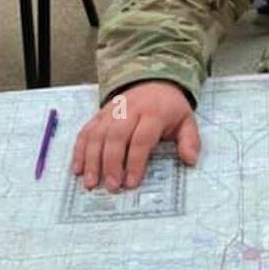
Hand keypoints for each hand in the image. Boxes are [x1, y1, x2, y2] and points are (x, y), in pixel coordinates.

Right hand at [71, 81, 199, 191]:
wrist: (154, 82)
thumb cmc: (170, 108)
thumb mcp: (187, 121)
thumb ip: (190, 141)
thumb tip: (190, 160)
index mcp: (153, 113)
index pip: (141, 138)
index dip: (135, 162)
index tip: (131, 183)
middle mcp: (129, 110)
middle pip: (115, 136)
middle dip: (111, 164)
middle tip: (111, 187)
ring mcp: (111, 111)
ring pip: (97, 134)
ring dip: (91, 160)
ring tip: (91, 183)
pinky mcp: (100, 114)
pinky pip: (86, 131)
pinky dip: (80, 150)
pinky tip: (78, 168)